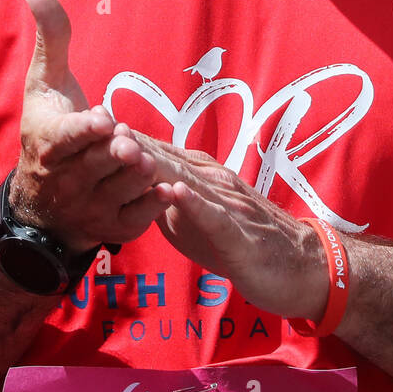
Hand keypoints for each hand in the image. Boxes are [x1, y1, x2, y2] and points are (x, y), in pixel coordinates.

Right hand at [13, 0, 174, 251]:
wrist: (42, 202)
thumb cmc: (49, 128)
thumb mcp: (45, 83)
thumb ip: (51, 37)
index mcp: (49, 141)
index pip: (67, 137)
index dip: (87, 130)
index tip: (104, 119)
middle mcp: (66, 179)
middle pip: (103, 159)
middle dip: (119, 149)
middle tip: (128, 140)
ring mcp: (89, 206)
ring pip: (125, 184)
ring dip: (140, 170)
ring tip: (141, 158)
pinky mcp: (112, 226)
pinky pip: (140, 214)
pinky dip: (156, 201)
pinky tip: (168, 186)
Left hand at [108, 128, 328, 321]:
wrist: (301, 267)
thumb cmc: (244, 244)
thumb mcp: (195, 220)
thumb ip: (165, 202)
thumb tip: (132, 186)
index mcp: (201, 176)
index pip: (157, 153)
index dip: (125, 140)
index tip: (91, 123)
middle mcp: (214, 180)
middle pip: (166, 158)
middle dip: (131, 143)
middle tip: (96, 125)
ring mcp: (228, 203)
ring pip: (186, 180)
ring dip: (153, 164)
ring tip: (123, 149)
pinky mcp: (239, 233)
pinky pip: (214, 215)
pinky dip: (193, 203)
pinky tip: (174, 191)